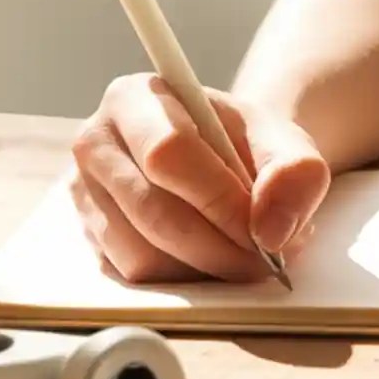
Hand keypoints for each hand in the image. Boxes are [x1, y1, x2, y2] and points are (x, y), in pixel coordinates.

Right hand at [69, 73, 330, 282]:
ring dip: (204, 269)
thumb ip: (294, 174)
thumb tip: (271, 233)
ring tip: (246, 256)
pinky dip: (184, 280)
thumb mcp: (284, 142)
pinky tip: (213, 260)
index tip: (266, 234)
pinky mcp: (90, 238)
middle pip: (153, 211)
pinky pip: (135, 276)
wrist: (223, 159)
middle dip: (219, 248)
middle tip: (266, 262)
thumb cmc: (245, 146)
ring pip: (141, 253)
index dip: (220, 201)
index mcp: (135, 98)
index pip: (169, 152)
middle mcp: (96, 143)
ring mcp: (84, 194)